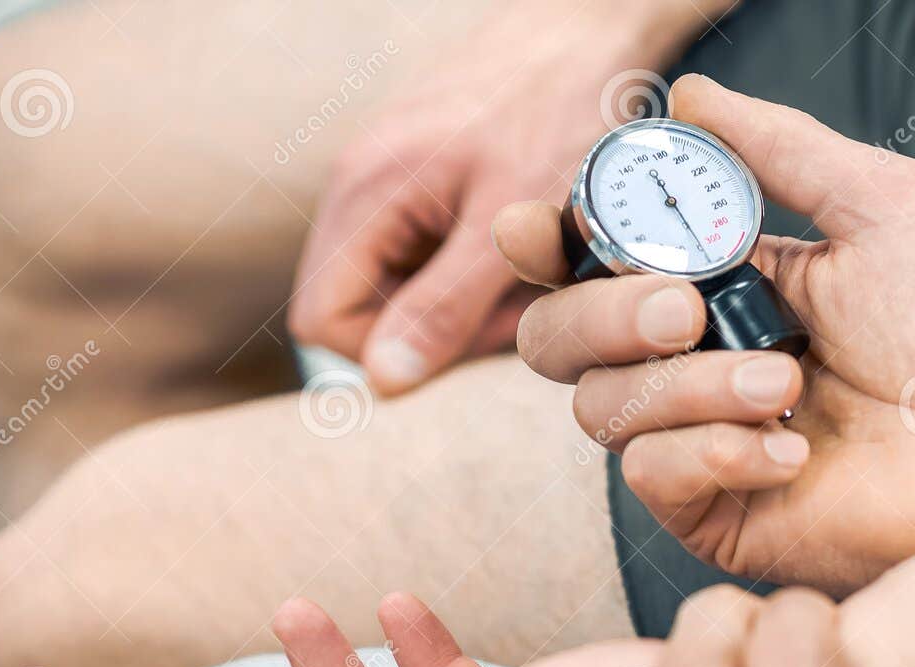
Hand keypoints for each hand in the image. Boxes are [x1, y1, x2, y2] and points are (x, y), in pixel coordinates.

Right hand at [288, 1, 724, 393]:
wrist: (591, 24)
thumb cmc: (558, 108)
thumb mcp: (508, 222)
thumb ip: (444, 305)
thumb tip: (382, 381)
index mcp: (364, 194)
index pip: (322, 322)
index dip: (392, 352)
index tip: (469, 338)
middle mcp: (361, 185)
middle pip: (359, 306)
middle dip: (434, 326)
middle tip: (515, 305)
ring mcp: (390, 178)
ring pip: (400, 281)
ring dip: (462, 298)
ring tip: (531, 273)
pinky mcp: (425, 174)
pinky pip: (430, 248)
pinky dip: (477, 266)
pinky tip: (529, 249)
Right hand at [497, 76, 914, 592]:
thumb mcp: (878, 204)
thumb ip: (778, 148)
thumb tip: (690, 97)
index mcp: (715, 289)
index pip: (589, 267)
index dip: (549, 245)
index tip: (544, 230)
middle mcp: (691, 366)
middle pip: (559, 341)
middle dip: (605, 316)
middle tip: (687, 308)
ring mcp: (697, 444)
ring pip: (601, 410)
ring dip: (689, 387)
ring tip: (787, 383)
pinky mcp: (715, 515)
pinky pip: (651, 479)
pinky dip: (712, 452)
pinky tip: (791, 452)